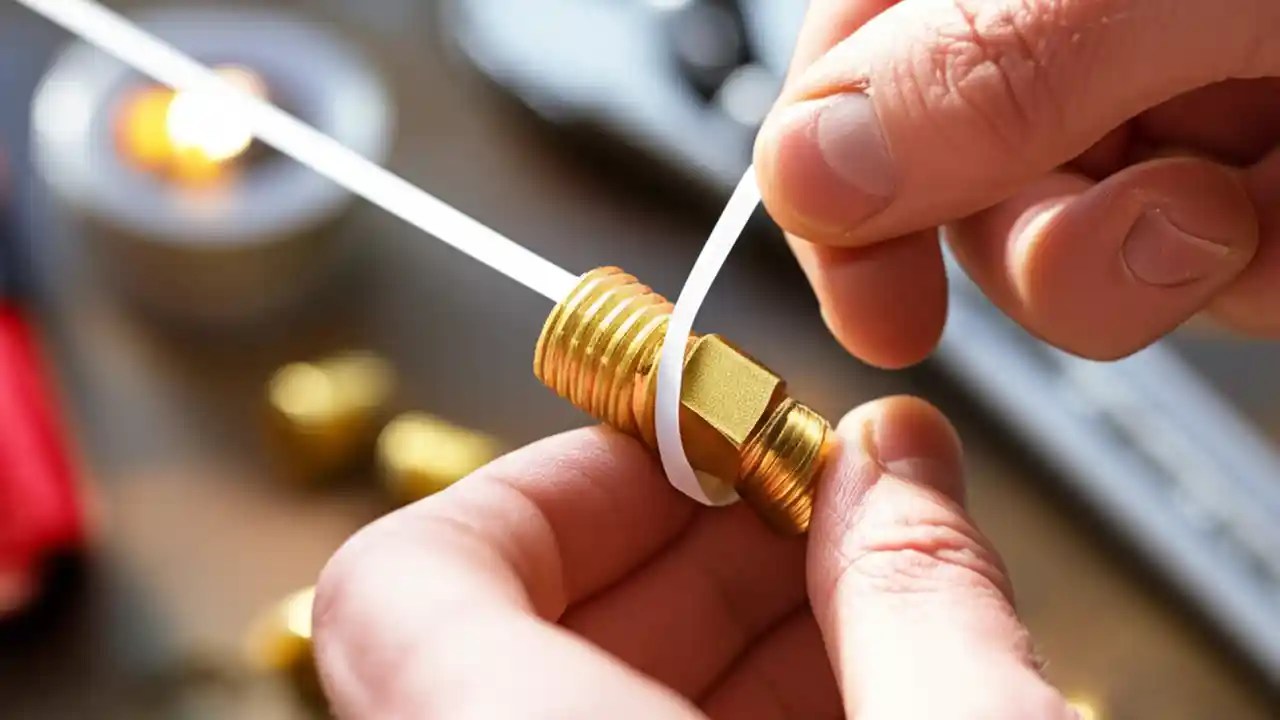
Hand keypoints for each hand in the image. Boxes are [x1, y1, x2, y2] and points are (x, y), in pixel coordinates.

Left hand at [312, 397, 1070, 717]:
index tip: (681, 443)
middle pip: (508, 638)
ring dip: (714, 639)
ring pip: (569, 707)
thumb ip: (922, 598)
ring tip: (856, 599)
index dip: (546, 480)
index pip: (407, 578)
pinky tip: (850, 695)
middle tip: (804, 509)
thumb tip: (897, 462)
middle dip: (674, 550)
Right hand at [755, 0, 1279, 367]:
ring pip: (1074, 255)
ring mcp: (1165, 106)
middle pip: (953, 191)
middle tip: (1155, 226)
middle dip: (1044, 249)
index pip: (846, 73)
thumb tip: (803, 170)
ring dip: (1158, 272)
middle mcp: (1069, 38)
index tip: (877, 314)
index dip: (838, 201)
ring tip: (1255, 209)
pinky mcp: (1250, 180)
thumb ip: (983, 66)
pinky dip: (1251, 278)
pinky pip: (1193, 276)